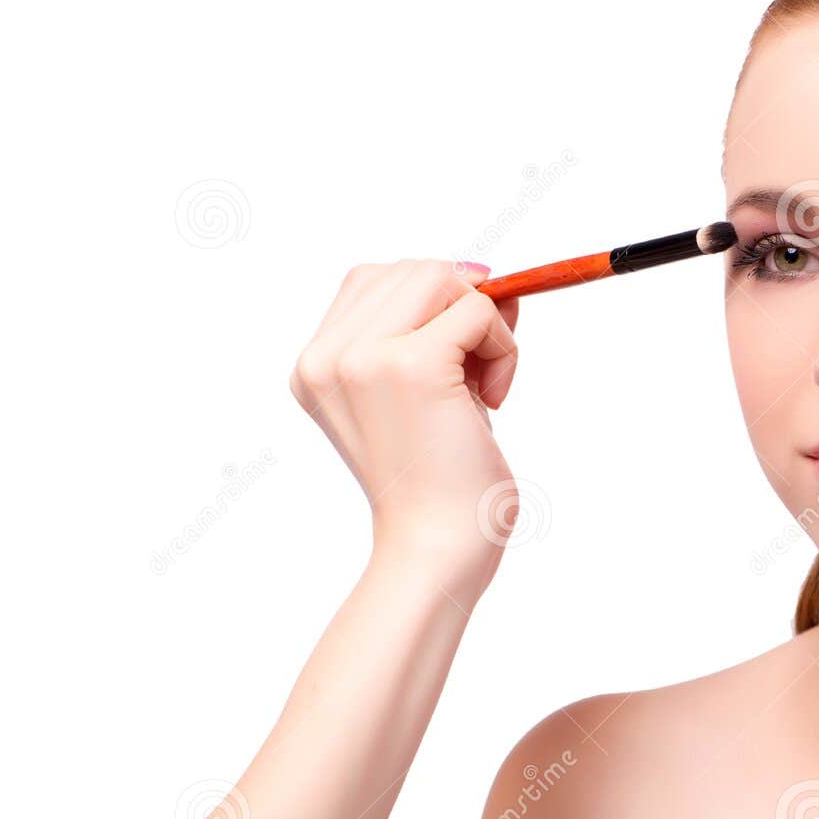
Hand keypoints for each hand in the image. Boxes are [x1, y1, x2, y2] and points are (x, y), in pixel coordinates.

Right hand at [290, 260, 521, 588]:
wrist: (438, 549)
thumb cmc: (441, 482)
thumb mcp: (424, 392)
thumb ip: (432, 330)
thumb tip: (482, 276)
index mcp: (315, 365)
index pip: (377, 279)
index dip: (435, 300)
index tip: (460, 355)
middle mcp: (326, 357)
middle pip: (412, 269)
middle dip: (463, 306)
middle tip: (480, 373)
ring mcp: (364, 358)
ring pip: (444, 278)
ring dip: (485, 323)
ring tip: (485, 386)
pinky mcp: (412, 365)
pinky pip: (477, 310)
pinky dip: (503, 345)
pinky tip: (495, 397)